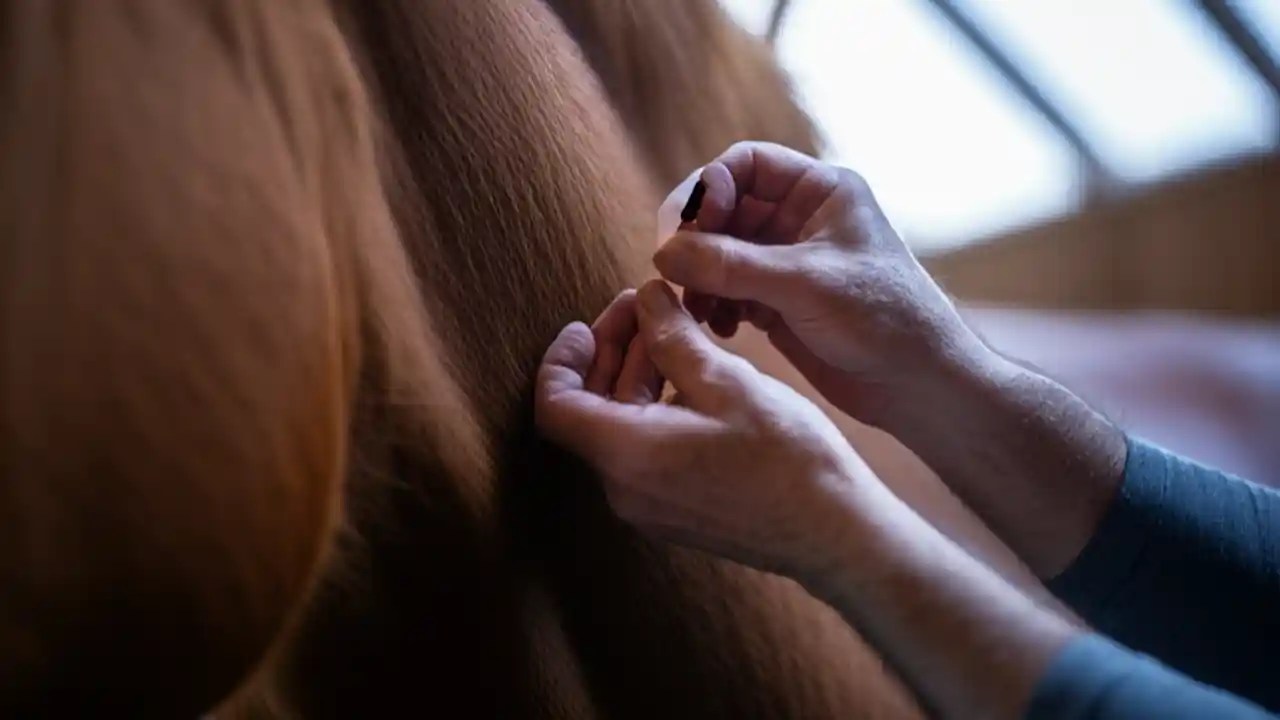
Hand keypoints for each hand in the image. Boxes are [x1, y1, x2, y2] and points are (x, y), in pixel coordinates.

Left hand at [538, 283, 1078, 719]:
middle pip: (588, 410)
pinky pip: (644, 449)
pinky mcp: (675, 510)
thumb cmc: (787, 459)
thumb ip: (673, 337)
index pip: (554, 404)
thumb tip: (645, 297)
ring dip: (636, 374)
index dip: (561, 357)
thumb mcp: (729, 382)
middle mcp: (625, 488)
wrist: (835, 533)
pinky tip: (692, 372)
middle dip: (609, 351)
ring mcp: (650, 505)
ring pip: (619, 427)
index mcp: (626, 455)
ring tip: (672, 327)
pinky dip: (655, 405)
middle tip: (641, 305)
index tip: (585, 323)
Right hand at [656, 141, 992, 429]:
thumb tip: (664, 253)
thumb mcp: (803, 283)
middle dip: (696, 239)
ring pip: (718, 252)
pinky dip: (713, 305)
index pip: (745, 163)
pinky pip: (726, 290)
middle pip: (723, 208)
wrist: (917, 384)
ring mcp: (785, 262)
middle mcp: (800, 219)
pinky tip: (721, 328)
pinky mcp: (776, 303)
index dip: (710, 188)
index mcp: (820, 191)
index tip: (690, 228)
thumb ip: (731, 264)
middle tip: (676, 273)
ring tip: (699, 309)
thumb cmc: (883, 318)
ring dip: (699, 277)